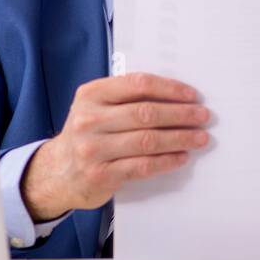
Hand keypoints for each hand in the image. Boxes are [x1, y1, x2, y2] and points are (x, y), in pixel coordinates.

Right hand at [20, 72, 209, 220]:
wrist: (57, 172)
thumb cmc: (87, 135)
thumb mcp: (96, 107)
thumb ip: (126, 98)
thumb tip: (176, 96)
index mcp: (91, 95)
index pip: (138, 84)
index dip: (170, 89)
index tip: (192, 95)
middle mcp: (89, 119)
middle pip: (146, 113)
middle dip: (181, 114)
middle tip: (203, 117)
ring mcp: (93, 148)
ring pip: (147, 140)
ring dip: (180, 138)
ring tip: (200, 138)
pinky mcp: (100, 174)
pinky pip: (141, 166)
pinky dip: (166, 161)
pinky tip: (182, 157)